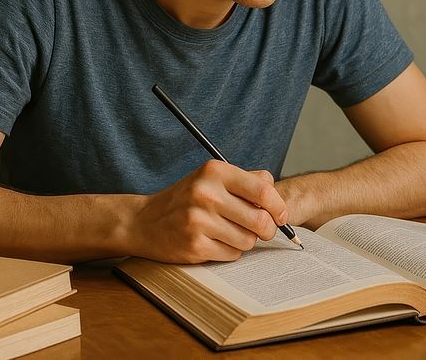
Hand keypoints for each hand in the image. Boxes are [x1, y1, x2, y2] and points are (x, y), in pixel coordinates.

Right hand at [129, 160, 289, 263]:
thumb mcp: (211, 178)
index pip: (263, 190)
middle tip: (262, 230)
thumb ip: (245, 180)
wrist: (144, 221)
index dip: (278, 207)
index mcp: (214, 172)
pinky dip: (230, 251)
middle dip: (267, 229)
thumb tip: (275, 194)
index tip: (281, 215)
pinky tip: (215, 241)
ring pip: (248, 240)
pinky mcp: (195, 245)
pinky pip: (232, 254)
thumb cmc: (185, 199)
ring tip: (230, 233)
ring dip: (246, 241)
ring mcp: (199, 221)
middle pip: (260, 220)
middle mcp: (206, 194)